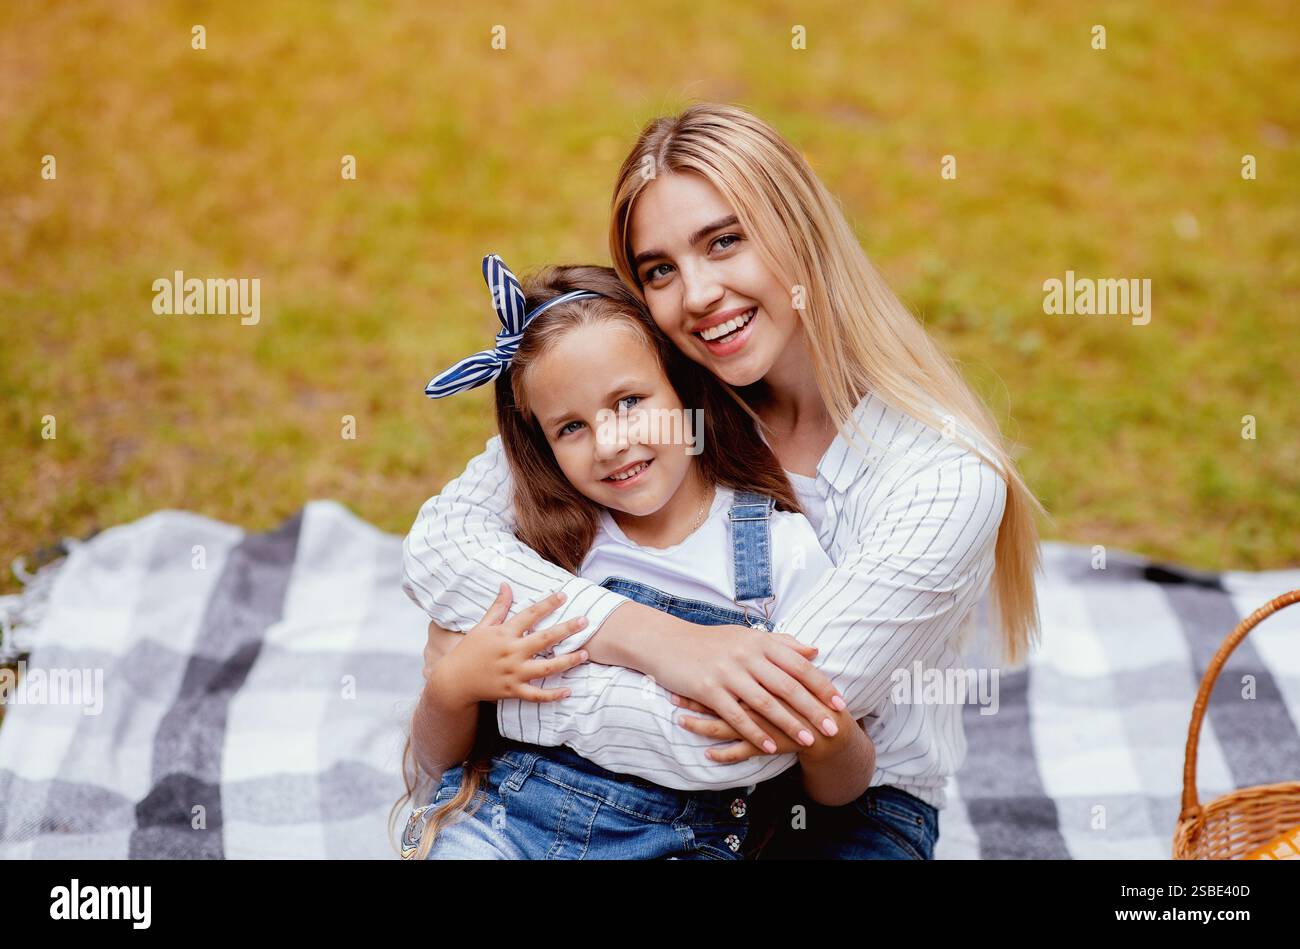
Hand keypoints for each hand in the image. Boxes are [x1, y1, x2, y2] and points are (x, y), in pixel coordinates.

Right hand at [429, 584, 590, 709]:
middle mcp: (511, 652)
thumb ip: (498, 607)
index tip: (564, 595)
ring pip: (546, 668)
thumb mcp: (482, 627)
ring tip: (585, 654)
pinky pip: (536, 695)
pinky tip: (569, 691)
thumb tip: (506, 585)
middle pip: (544, 639)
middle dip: (567, 629)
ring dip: (567, 661)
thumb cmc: (468, 651)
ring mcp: (513, 673)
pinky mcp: (512, 691)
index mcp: (504, 634)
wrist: (453, 681)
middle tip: (586, 621)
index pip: (529, 615)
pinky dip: (552, 695)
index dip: (547, 604)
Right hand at [650, 623, 846, 756]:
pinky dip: (754, 732)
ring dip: (789, 724)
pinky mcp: (708, 689)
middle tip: (833, 728)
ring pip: (765, 702)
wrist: (666, 641)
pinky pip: (736, 715)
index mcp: (759, 642)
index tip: (839, 703)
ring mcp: (727, 672)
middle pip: (787, 686)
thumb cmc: (710, 642)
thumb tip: (814, 652)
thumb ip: (782, 643)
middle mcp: (746, 655)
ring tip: (808, 741)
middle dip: (813, 709)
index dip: (820, 685)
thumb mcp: (747, 636)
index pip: (798, 665)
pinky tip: (768, 747)